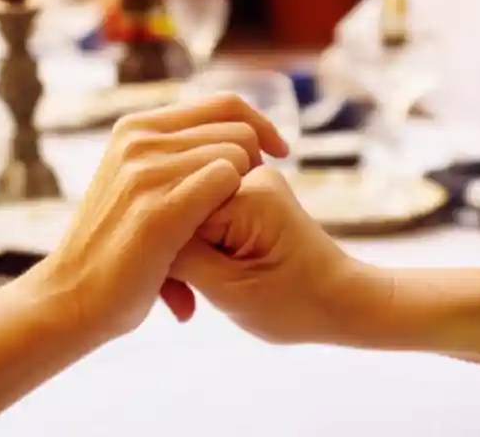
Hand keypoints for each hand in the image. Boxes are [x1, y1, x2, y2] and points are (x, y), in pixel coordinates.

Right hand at [22, 95, 289, 346]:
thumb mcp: (136, 186)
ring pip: (238, 157)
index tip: (277, 158)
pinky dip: (232, 213)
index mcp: (137, 128)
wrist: (70, 303)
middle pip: (239, 131)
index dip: (261, 127)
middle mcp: (139, 139)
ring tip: (212, 251)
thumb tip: (227, 136)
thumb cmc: (117, 253)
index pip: (225, 104)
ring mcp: (145, 170)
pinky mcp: (157, 208)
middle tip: (232, 224)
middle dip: (252, 171)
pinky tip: (214, 257)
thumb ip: (172, 158)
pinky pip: (226, 179)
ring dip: (239, 202)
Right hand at [172, 166, 389, 345]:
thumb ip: (178, 253)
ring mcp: (250, 181)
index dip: (166, 252)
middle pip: (178, 201)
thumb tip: (136, 222)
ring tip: (198, 294)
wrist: (342, 303)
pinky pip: (204, 212)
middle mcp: (250, 174)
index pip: (175, 206)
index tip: (180, 295)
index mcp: (247, 194)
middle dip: (174, 250)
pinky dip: (200, 249)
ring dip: (185, 252)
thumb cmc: (292, 305)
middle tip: (186, 300)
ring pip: (187, 208)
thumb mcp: (227, 290)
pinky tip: (208, 282)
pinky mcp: (248, 195)